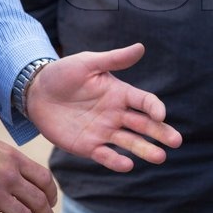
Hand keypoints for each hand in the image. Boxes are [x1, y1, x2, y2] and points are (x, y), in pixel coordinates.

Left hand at [26, 43, 182, 172]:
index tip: (161, 115)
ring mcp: (104, 131)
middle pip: (144, 125)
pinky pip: (105, 155)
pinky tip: (127, 164)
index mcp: (121, 93)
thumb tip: (140, 47)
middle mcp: (117, 114)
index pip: (145, 102)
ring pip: (130, 142)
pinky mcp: (88, 146)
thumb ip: (114, 59)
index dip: (155, 108)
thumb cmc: (63, 73)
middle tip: (176, 141)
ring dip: (145, 150)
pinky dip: (116, 161)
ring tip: (160, 157)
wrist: (35, 93)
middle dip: (161, 133)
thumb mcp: (88, 63)